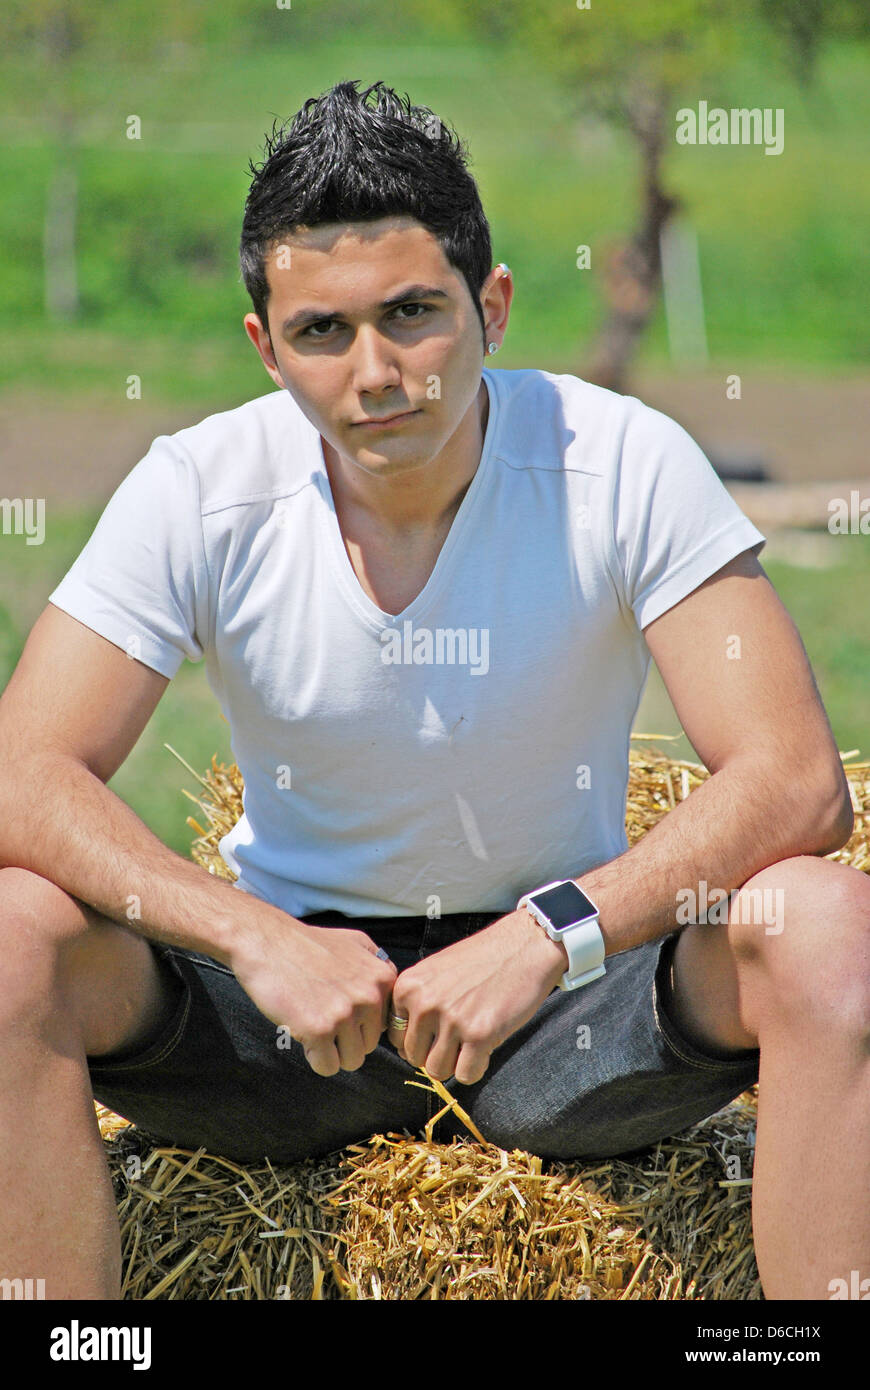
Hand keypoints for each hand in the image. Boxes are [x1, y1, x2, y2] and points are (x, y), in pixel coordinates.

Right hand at [229, 909, 397, 1076]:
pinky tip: (302, 1033)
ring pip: (352, 1061)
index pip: (385, 1024)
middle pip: (369, 1046)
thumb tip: (390, 1001)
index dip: (361, 1023)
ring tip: (313, 1024)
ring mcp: (345, 1014)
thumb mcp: (356, 942)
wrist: (267, 942)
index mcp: (382, 978)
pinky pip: (327, 1067)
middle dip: (345, 1039)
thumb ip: (379, 968)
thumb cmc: (307, 944)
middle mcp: (370, 996)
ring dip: (331, 1051)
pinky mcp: (319, 1031)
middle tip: (321, 1015)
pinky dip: (314, 1058)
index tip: (340, 1010)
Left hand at [386, 910, 568, 1084]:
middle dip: (436, 1054)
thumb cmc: (481, 960)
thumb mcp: (435, 972)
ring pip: (437, 1071)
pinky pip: (466, 1074)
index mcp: (408, 987)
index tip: (439, 1032)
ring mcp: (451, 1020)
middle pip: (414, 1058)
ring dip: (455, 1064)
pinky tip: (486, 1047)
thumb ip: (417, 1003)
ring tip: (471, 1043)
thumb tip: (407, 1048)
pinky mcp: (479, 1034)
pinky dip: (476, 1067)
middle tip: (459, 1039)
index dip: (419, 1041)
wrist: (524, 947)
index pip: (396, 1037)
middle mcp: (424, 1004)